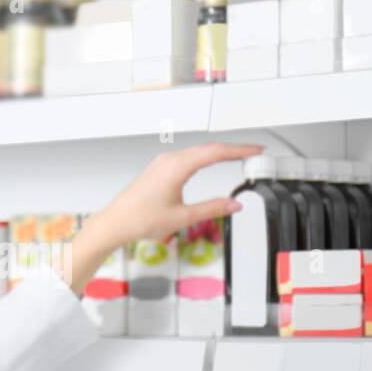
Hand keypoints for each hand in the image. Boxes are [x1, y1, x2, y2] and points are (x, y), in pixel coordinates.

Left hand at [61, 142, 263, 295]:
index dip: (240, 150)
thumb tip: (233, 205)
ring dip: (219, 152)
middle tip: (253, 153)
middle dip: (233, 149)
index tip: (256, 150)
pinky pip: (188, 156)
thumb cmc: (139, 219)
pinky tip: (211, 161)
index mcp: (177, 166)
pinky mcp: (160, 168)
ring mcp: (163, 162)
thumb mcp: (183, 217)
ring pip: (198, 151)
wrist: (115, 223)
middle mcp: (169, 160)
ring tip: (238, 156)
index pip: (216, 152)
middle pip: (208, 148)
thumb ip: (212, 209)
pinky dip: (205, 156)